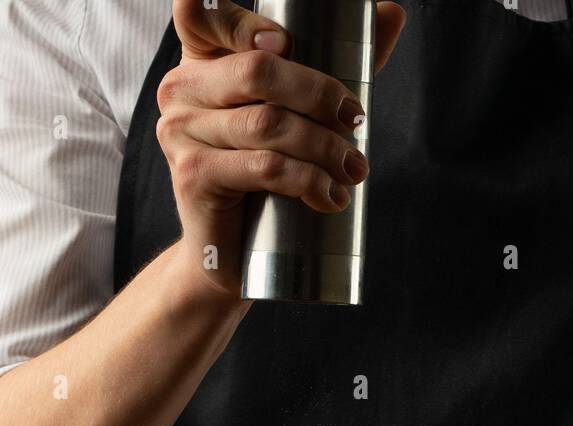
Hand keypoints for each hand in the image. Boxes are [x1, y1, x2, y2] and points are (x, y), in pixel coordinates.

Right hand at [158, 0, 405, 295]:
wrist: (232, 255)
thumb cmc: (266, 181)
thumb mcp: (298, 114)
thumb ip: (336, 61)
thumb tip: (392, 13)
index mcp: (200, 62)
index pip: (202, 13)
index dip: (244, 21)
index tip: (288, 46)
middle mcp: (180, 90)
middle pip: (256, 69)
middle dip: (320, 94)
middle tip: (356, 123)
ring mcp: (180, 133)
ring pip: (268, 123)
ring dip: (324, 147)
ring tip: (354, 170)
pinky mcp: (194, 176)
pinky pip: (264, 167)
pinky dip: (308, 181)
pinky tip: (331, 197)